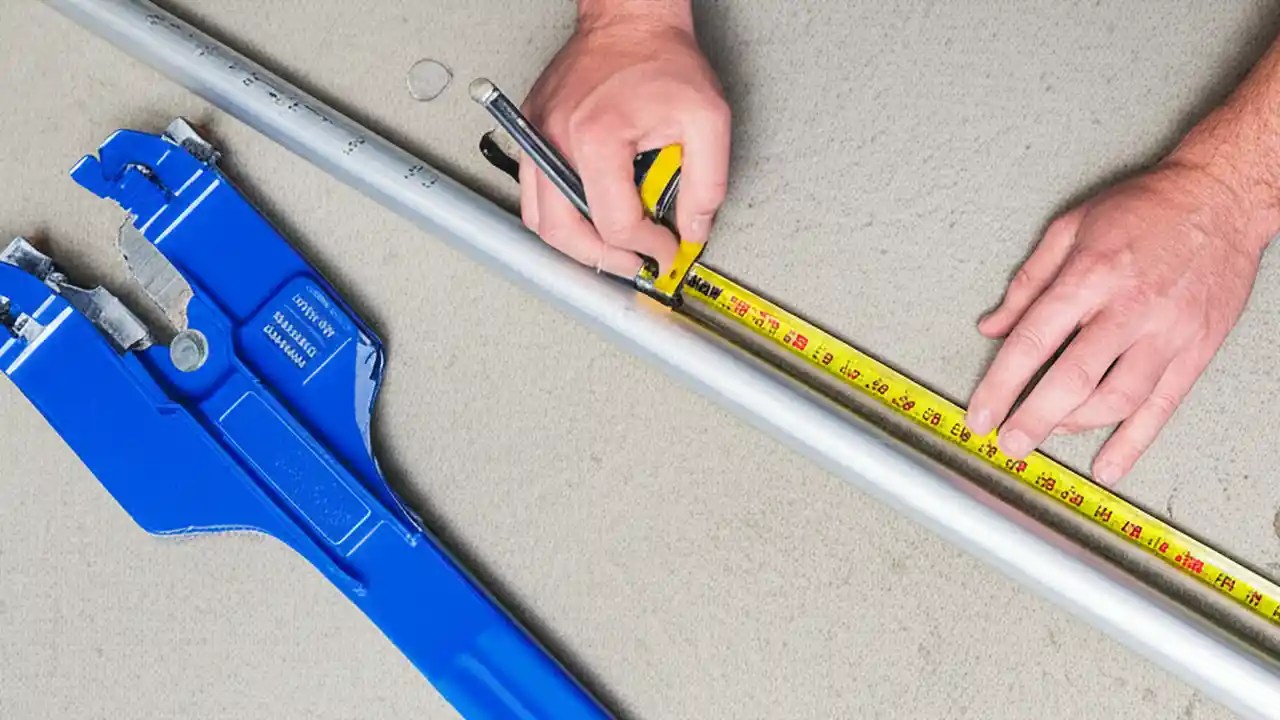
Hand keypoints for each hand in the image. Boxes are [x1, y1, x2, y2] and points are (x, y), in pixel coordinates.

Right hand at [519, 3, 729, 276]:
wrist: (629, 19)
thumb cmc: (661, 59)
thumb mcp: (707, 120)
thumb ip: (707, 184)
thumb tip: (694, 229)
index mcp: (597, 138)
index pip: (616, 222)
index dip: (649, 247)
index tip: (667, 249)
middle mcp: (554, 140)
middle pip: (563, 231)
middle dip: (604, 259)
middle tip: (635, 263)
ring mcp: (535, 136)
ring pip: (537, 218)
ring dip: (575, 244)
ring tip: (611, 248)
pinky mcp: (530, 132)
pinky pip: (532, 191)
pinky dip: (559, 214)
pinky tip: (588, 216)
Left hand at [966, 161, 1271, 483]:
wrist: (1221, 198)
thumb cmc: (1145, 208)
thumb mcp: (1070, 227)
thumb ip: (1028, 283)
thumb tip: (992, 327)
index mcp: (1090, 276)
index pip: (1033, 341)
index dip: (1001, 385)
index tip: (980, 416)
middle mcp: (1129, 308)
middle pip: (1073, 378)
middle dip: (1034, 418)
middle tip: (1008, 444)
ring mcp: (1167, 333)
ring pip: (1117, 398)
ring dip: (1076, 426)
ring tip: (1047, 435)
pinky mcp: (1196, 350)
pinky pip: (1162, 407)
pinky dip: (1133, 442)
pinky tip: (1108, 465)